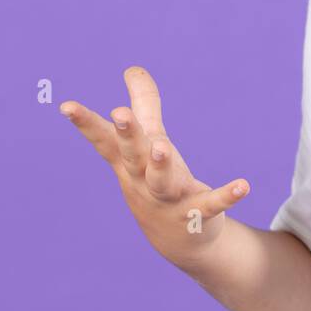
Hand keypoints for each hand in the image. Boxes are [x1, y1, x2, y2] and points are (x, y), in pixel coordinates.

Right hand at [60, 66, 250, 268]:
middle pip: (133, 155)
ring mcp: (169, 198)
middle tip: (120, 113)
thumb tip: (132, 68)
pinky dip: (227, 196)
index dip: (86, 122)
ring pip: (162, 181)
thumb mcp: (151, 141)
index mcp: (130, 160)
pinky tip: (244, 185)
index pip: (105, 139)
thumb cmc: (155, 181)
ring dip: (161, 165)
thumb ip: (145, 105)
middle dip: (127, 135)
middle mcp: (144, 179)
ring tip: (163, 147)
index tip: (66, 105)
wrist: (177, 242)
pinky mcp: (198, 212)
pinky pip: (212, 204)